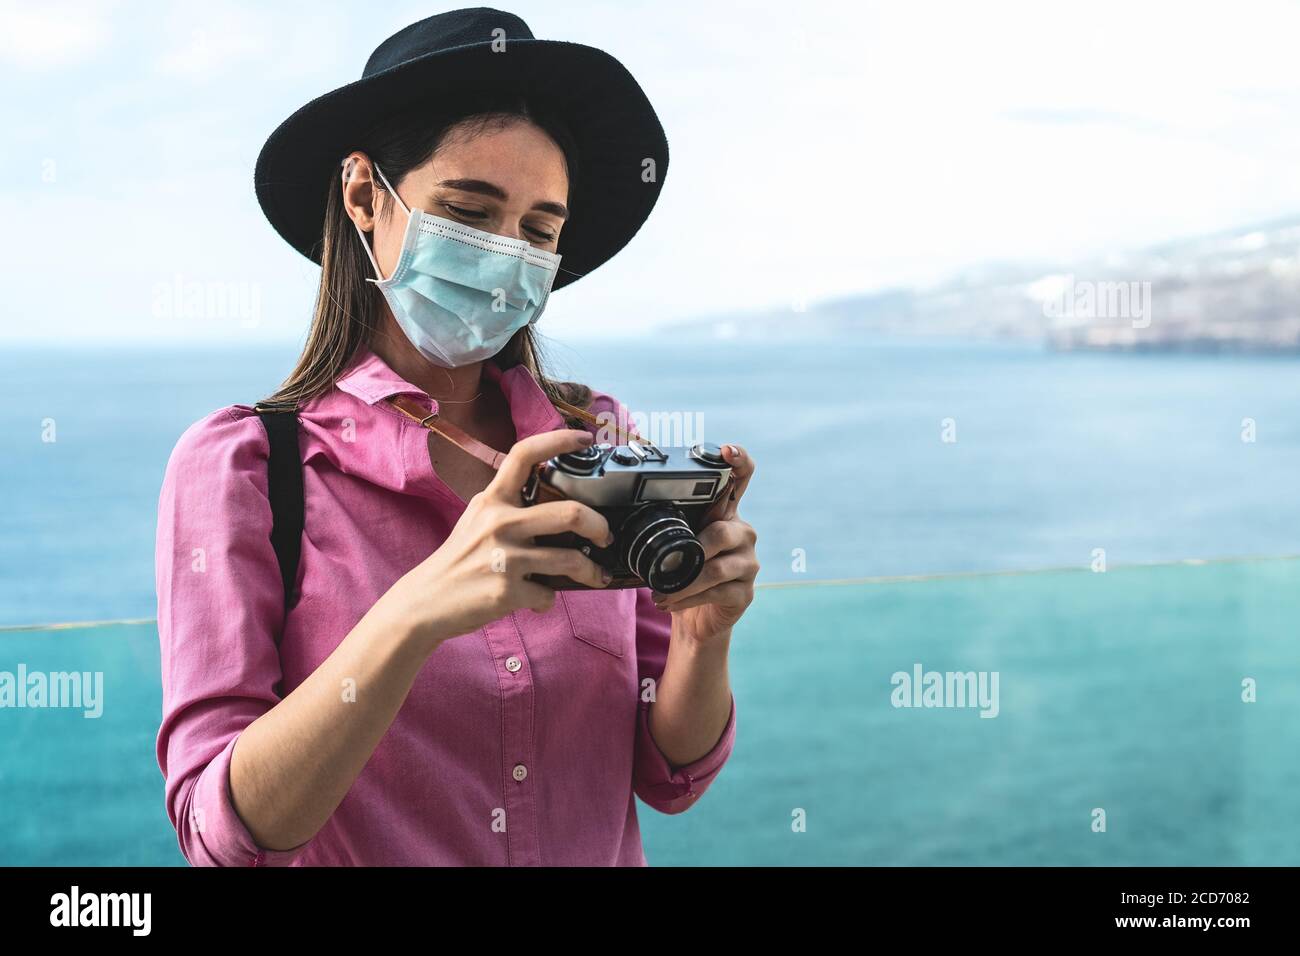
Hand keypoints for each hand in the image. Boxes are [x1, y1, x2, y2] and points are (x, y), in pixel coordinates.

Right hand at [378, 428, 614, 652]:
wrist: (425, 601)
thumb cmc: (459, 560)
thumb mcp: (478, 520)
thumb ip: (510, 509)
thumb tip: (558, 511)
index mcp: (493, 500)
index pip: (524, 454)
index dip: (558, 440)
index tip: (584, 438)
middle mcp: (500, 523)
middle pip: (571, 513)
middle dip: (600, 526)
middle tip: (604, 535)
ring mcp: (505, 557)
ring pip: (571, 560)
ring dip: (591, 572)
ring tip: (595, 576)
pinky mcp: (508, 590)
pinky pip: (548, 594)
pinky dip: (547, 599)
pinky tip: (537, 599)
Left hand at [650, 443, 757, 643]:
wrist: (696, 617)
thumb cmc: (685, 572)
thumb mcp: (677, 542)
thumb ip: (671, 522)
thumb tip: (627, 505)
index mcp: (726, 513)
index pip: (742, 478)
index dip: (739, 461)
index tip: (726, 451)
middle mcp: (743, 533)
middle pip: (722, 532)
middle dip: (690, 550)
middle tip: (664, 564)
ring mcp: (748, 563)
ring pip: (717, 568)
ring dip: (683, 582)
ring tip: (660, 591)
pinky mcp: (746, 592)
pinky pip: (716, 592)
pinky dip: (687, 598)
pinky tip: (670, 602)